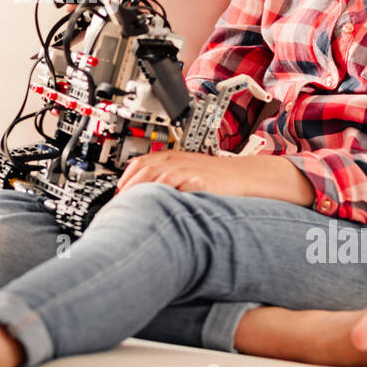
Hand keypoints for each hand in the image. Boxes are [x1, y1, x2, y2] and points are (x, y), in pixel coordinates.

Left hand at [112, 149, 316, 204]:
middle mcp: (180, 161)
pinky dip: (163, 195)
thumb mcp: (192, 172)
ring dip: (141, 192)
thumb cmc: (220, 179)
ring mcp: (190, 170)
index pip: (141, 161)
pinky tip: (156, 207)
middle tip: (119, 204)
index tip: (117, 193)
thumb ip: (171, 179)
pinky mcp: (201, 181)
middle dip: (128, 187)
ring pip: (157, 177)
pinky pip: (177, 186)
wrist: (250, 177)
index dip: (126, 177)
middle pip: (145, 169)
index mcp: (175, 157)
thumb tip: (147, 196)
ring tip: (132, 208)